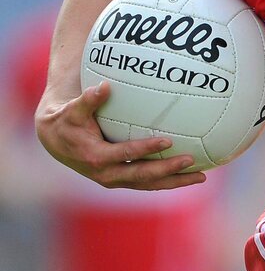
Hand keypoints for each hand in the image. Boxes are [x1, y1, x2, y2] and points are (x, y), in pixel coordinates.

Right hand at [35, 82, 204, 190]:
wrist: (56, 141)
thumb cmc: (67, 120)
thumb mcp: (73, 110)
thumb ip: (88, 100)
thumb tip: (103, 86)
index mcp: (96, 157)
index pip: (126, 154)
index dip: (146, 148)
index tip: (167, 140)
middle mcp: (106, 174)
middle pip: (142, 175)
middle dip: (168, 170)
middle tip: (191, 160)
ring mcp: (115, 180)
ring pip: (149, 184)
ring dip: (175, 181)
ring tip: (201, 176)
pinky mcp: (122, 180)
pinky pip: (149, 183)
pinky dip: (169, 180)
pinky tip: (191, 175)